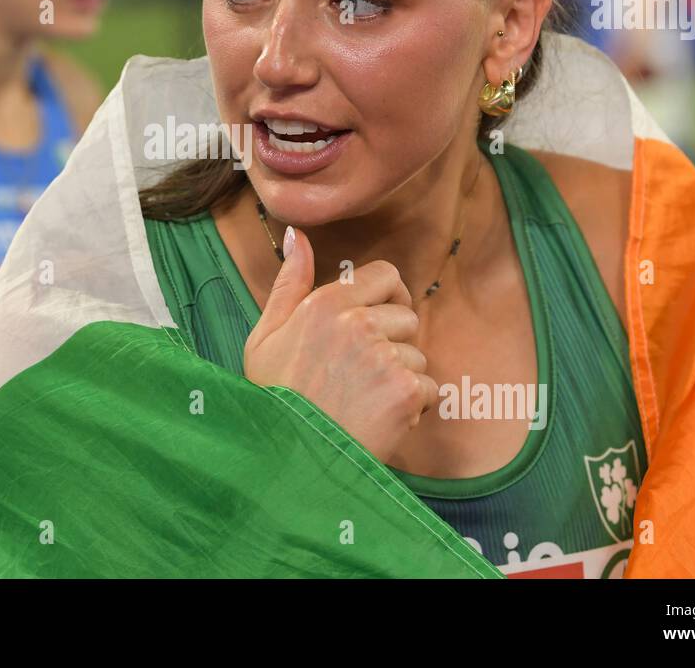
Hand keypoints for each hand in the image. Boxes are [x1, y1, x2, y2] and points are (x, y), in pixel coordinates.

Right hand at [243, 225, 437, 462]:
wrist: (285, 458)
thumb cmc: (273, 398)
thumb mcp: (266, 335)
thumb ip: (288, 282)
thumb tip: (296, 235)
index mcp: (325, 303)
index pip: (386, 275)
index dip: (388, 298)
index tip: (378, 322)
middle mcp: (357, 322)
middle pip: (407, 317)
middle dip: (393, 344)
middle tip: (362, 376)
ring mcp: (383, 356)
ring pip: (418, 357)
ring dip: (401, 380)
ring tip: (364, 402)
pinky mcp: (403, 392)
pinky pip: (428, 389)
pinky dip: (410, 409)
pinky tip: (377, 420)